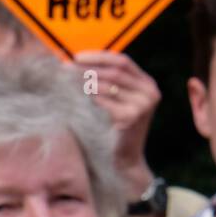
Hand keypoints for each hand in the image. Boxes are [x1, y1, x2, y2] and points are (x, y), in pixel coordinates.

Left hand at [73, 50, 160, 195]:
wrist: (123, 160)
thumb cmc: (114, 130)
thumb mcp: (115, 102)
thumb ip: (106, 82)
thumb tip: (77, 63)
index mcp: (147, 84)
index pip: (123, 61)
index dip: (99, 56)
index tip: (76, 56)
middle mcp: (150, 92)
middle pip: (115, 70)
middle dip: (88, 67)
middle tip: (65, 67)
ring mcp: (143, 104)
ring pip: (108, 84)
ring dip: (84, 80)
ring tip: (66, 79)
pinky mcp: (132, 117)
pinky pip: (104, 101)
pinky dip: (88, 96)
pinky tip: (76, 96)